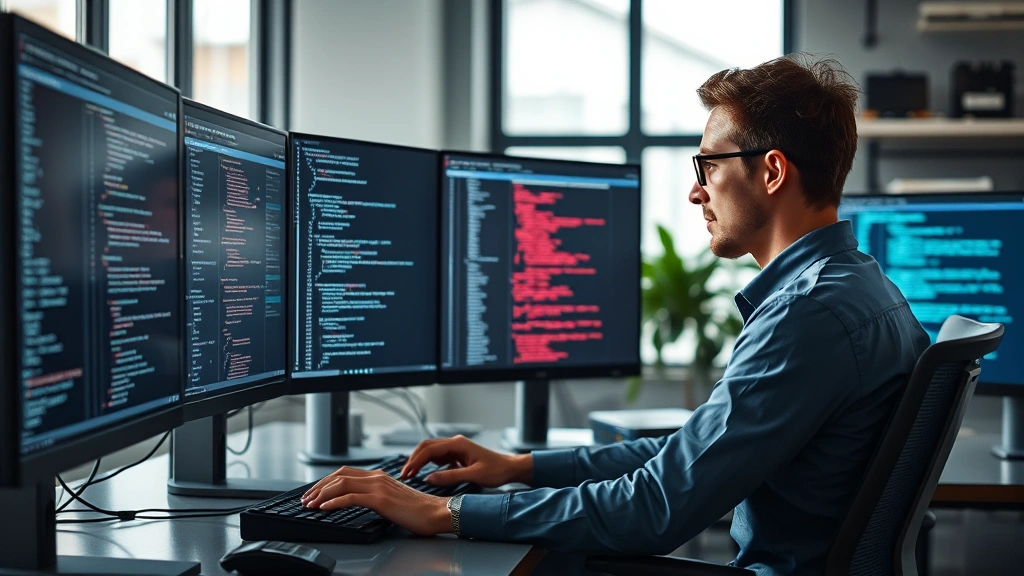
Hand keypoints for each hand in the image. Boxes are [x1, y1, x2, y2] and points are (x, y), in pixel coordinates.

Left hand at [300, 467, 450, 535]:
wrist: (436, 512)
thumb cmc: (418, 510)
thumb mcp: (392, 500)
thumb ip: (376, 497)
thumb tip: (358, 502)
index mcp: (379, 476)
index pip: (345, 473)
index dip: (325, 482)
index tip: (314, 493)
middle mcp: (377, 477)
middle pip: (338, 475)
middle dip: (318, 486)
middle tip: (306, 499)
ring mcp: (378, 487)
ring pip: (341, 484)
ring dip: (321, 494)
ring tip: (310, 504)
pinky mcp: (380, 499)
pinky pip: (351, 498)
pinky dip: (334, 502)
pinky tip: (324, 508)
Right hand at [399, 435, 532, 487]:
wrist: (510, 468)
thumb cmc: (496, 470)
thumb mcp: (474, 476)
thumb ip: (451, 477)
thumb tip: (428, 478)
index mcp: (458, 444)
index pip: (429, 450)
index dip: (415, 461)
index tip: (406, 473)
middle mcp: (455, 443)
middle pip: (427, 447)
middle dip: (414, 459)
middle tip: (404, 474)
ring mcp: (456, 448)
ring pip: (431, 452)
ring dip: (420, 462)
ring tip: (410, 475)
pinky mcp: (457, 455)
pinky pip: (439, 458)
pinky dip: (429, 464)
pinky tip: (425, 474)